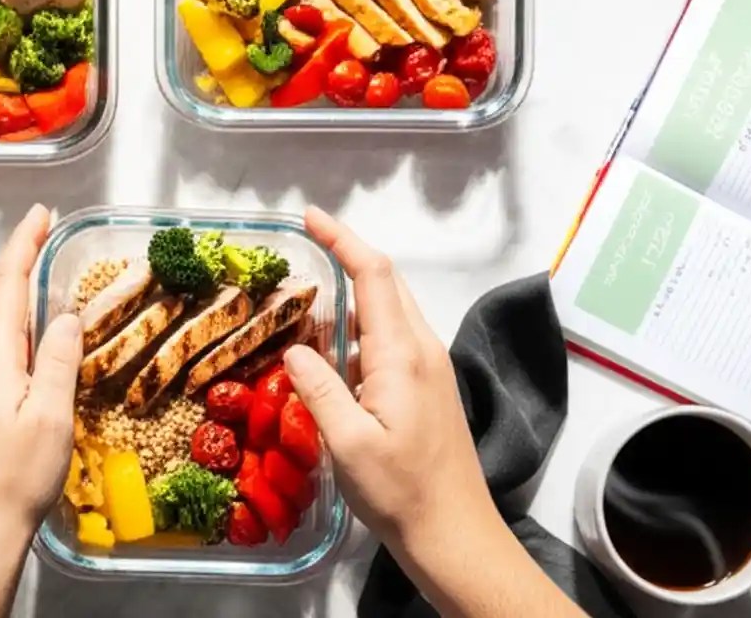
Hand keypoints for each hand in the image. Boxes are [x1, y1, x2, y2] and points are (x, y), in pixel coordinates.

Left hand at [0, 205, 82, 617]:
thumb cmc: (10, 482)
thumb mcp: (51, 416)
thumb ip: (59, 358)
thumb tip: (66, 313)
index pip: (6, 280)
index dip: (24, 241)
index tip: (40, 213)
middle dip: (23, 267)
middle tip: (52, 244)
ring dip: (20, 305)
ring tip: (51, 293)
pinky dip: (14, 336)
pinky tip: (33, 351)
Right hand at [284, 208, 586, 617]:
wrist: (454, 534)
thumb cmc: (402, 492)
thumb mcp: (348, 442)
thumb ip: (319, 388)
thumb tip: (295, 349)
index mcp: (403, 354)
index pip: (374, 274)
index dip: (343, 238)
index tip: (310, 217)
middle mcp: (422, 351)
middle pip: (385, 285)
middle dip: (346, 258)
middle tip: (302, 250)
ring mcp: (429, 370)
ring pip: (388, 315)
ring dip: (351, 300)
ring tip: (304, 306)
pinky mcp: (428, 391)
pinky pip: (391, 343)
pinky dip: (359, 334)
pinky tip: (332, 356)